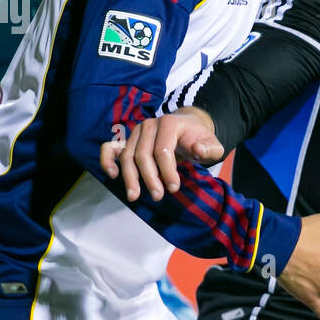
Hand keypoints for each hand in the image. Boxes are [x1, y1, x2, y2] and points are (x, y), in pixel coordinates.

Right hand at [99, 108, 224, 201]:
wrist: (188, 127)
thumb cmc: (199, 139)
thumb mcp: (212, 144)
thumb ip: (210, 149)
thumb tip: (197, 150)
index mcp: (169, 123)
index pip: (163, 150)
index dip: (167, 171)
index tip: (174, 188)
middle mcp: (149, 125)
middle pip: (142, 155)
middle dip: (149, 178)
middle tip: (158, 196)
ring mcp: (136, 132)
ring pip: (127, 156)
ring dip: (130, 177)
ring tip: (134, 196)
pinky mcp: (128, 140)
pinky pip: (110, 148)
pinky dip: (107, 160)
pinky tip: (112, 175)